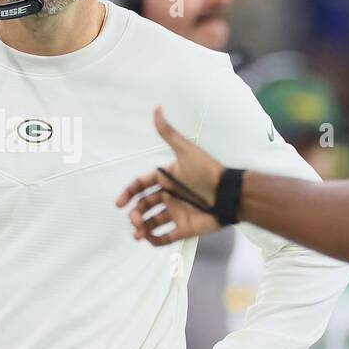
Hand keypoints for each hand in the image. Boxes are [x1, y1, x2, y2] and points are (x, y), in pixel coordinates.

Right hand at [116, 107, 227, 245]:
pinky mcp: (184, 229)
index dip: (128, 193)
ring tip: (138, 233)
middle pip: (144, 206)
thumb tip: (157, 108)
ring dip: (141, 228)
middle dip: (135, 214)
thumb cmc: (207, 171)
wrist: (229, 194)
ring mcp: (176, 213)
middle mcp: (169, 196)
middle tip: (134, 220)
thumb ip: (168, 132)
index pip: (141, 186)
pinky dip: (154, 241)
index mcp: (166, 179)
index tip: (119, 203)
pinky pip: (165, 238)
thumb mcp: (185, 151)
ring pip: (151, 223)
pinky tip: (149, 240)